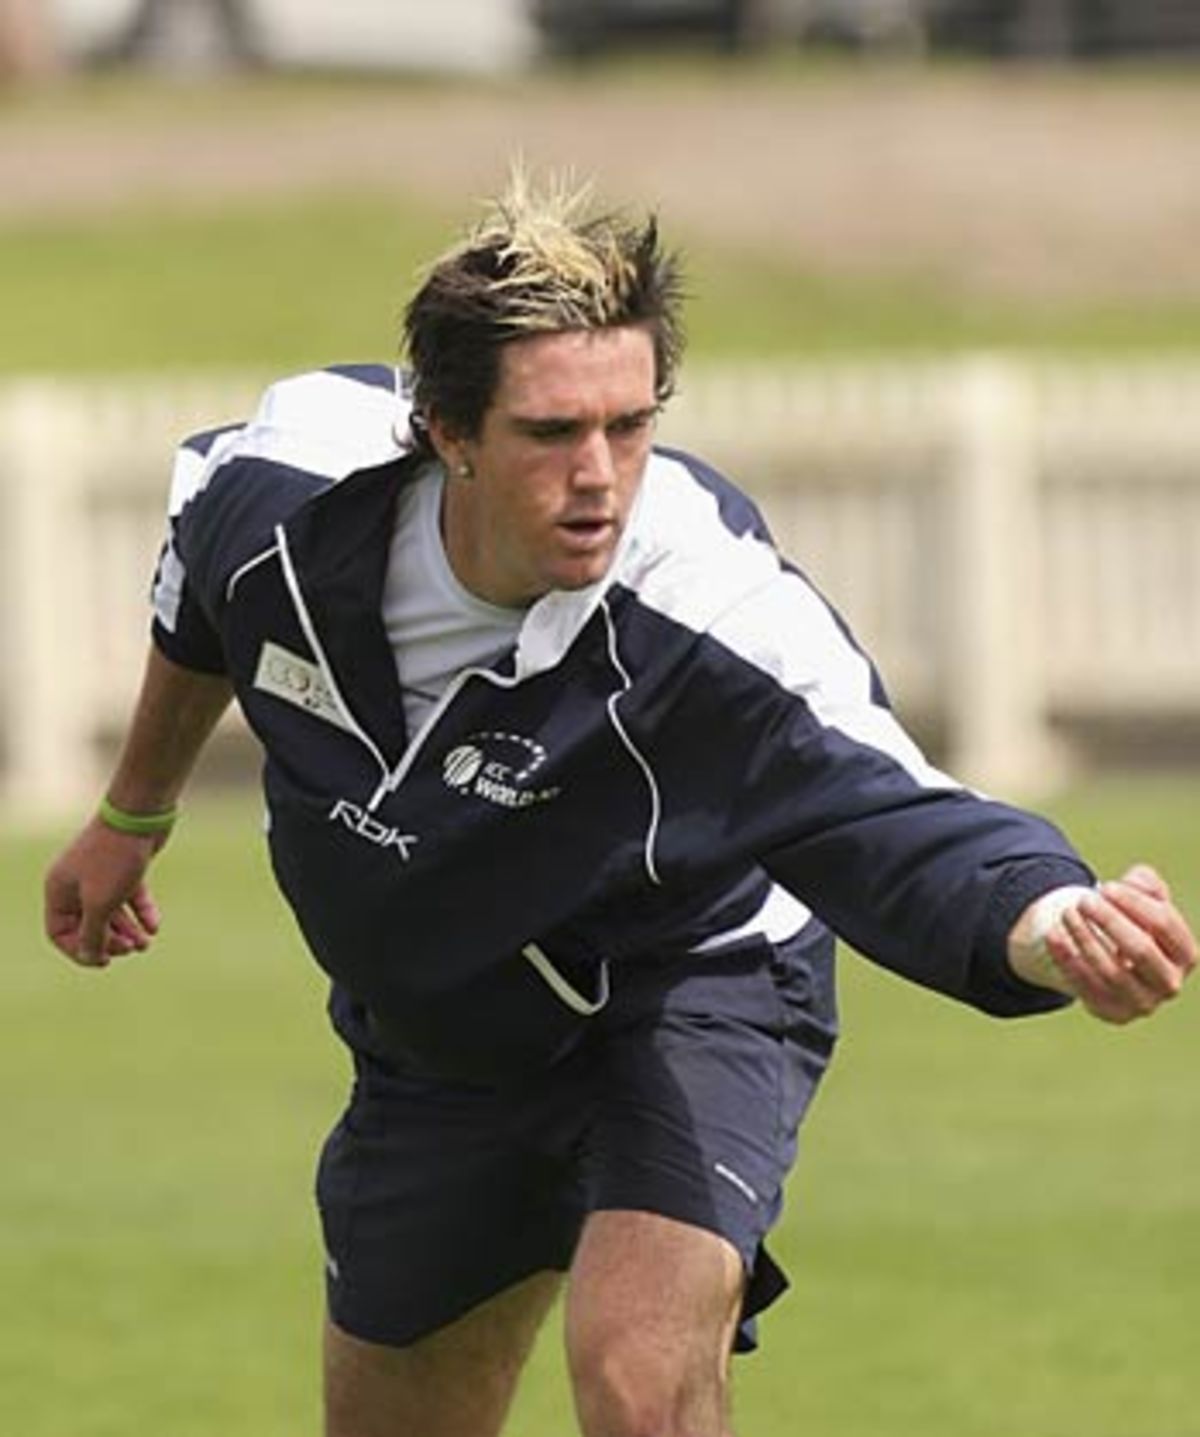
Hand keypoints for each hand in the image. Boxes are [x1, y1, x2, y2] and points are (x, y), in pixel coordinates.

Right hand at [44, 817, 166, 967]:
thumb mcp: (101, 903)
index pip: (60, 932)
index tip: (106, 961)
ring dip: (128, 931)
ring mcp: (100, 875)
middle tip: (132, 949)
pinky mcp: (125, 868)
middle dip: (109, 941)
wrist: (140, 815)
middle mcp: (75, 883)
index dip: (80, 950)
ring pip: (111, 913)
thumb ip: (93, 933)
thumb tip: (91, 957)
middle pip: (88, 925)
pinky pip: (130, 897)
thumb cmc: (114, 858)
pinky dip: (141, 912)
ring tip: (146, 944)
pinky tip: (154, 926)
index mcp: (59, 891)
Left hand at [1044, 865, 1196, 1023]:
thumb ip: (1145, 883)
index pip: (1164, 924)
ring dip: (1084, 938)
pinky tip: (1053, 934)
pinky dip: (1067, 959)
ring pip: (1111, 970)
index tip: (1106, 887)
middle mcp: (1170, 983)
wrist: (1115, 963)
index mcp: (1186, 954)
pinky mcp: (1114, 1013)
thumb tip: (1134, 881)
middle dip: (1109, 921)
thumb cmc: (1134, 924)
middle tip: (1083, 901)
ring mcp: (1143, 1003)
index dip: (1134, 902)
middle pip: (1141, 950)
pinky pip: (1086, 987)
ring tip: (1066, 912)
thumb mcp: (1144, 900)